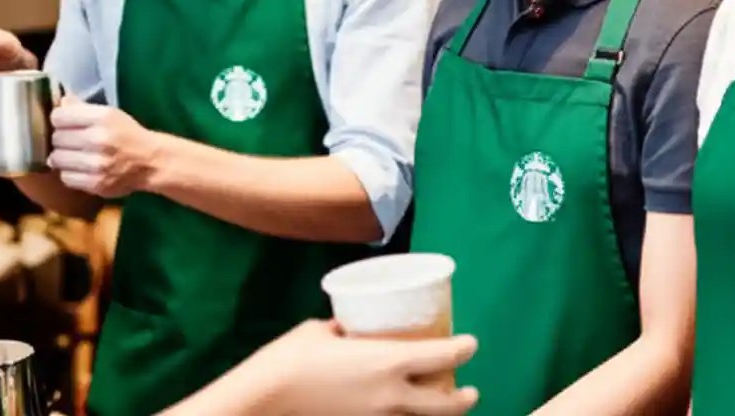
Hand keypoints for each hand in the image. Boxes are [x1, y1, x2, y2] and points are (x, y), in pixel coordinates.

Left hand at [48, 95, 159, 197]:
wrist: (152, 162)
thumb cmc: (128, 134)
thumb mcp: (110, 114)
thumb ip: (82, 108)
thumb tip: (60, 104)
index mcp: (103, 117)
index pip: (58, 117)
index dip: (60, 120)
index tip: (66, 124)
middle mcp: (99, 139)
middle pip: (57, 138)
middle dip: (61, 139)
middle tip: (72, 142)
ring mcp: (97, 164)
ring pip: (57, 159)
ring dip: (63, 158)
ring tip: (75, 156)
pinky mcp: (96, 183)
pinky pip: (66, 177)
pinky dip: (70, 173)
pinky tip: (81, 169)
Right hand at [218, 319, 478, 415]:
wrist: (263, 402)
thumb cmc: (292, 359)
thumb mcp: (323, 331)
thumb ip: (346, 331)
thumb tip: (351, 327)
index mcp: (389, 363)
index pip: (443, 356)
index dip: (464, 349)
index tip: (471, 343)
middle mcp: (392, 397)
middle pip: (445, 405)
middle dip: (463, 400)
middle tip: (471, 391)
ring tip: (441, 408)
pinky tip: (402, 415)